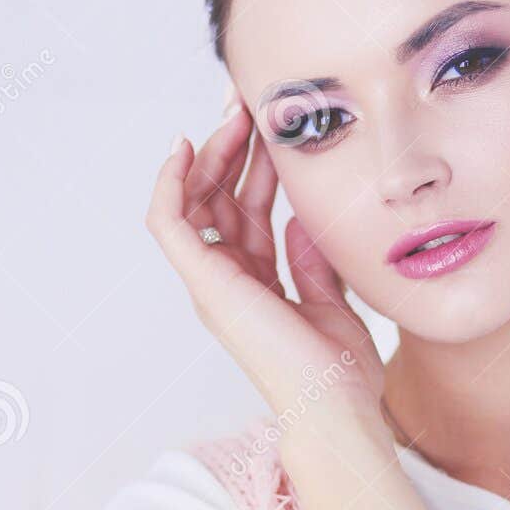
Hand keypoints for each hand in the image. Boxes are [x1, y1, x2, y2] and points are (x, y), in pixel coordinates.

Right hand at [146, 102, 384, 425]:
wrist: (336, 406)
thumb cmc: (340, 371)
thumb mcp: (333, 298)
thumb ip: (314, 258)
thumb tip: (304, 215)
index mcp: (259, 284)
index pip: (248, 211)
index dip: (257, 167)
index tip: (276, 128)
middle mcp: (229, 281)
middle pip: (219, 198)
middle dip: (232, 147)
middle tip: (250, 102)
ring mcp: (213, 282)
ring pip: (195, 201)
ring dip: (211, 152)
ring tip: (234, 112)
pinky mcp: (205, 282)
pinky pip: (169, 222)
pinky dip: (170, 183)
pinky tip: (185, 147)